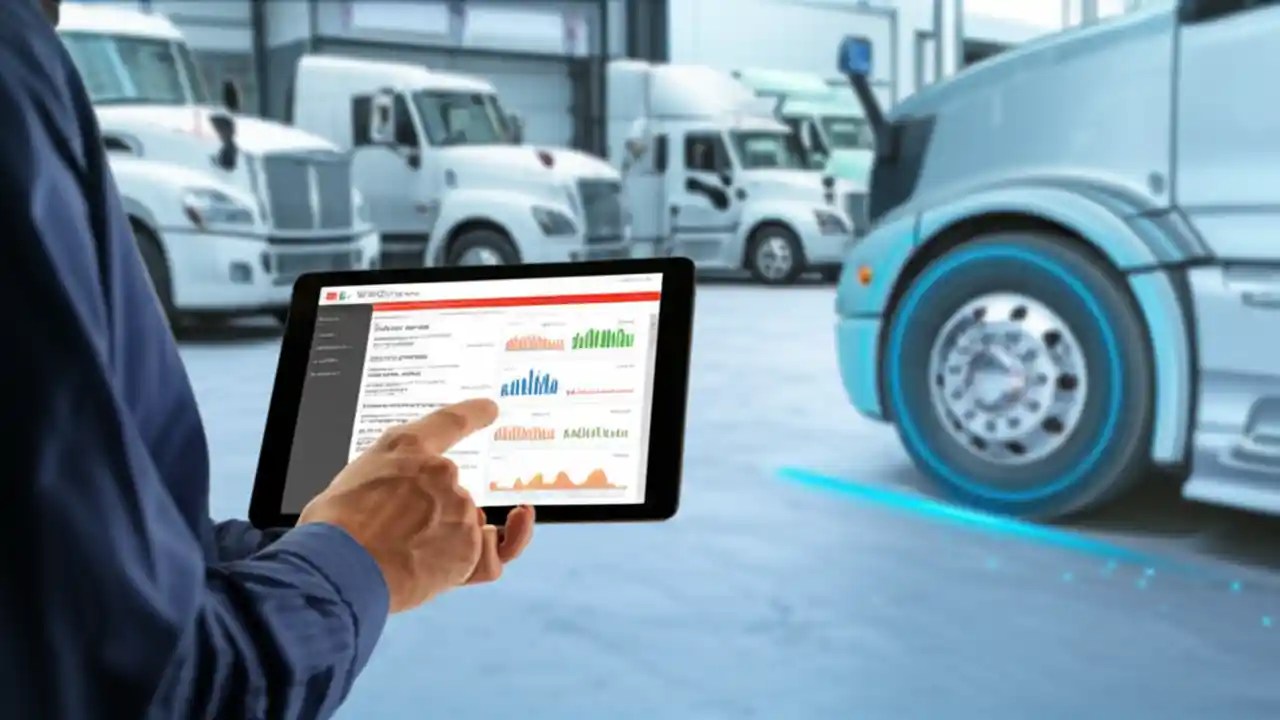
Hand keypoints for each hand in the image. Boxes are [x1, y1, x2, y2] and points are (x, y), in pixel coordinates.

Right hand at [297, 399, 535, 612]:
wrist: (341, 569)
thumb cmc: (333, 530)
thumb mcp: (349, 480)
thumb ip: (384, 480)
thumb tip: (390, 504)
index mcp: (406, 448)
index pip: (448, 423)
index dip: (472, 414)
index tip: (489, 408)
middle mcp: (440, 472)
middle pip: (449, 493)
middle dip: (429, 517)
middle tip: (392, 538)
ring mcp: (459, 509)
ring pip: (463, 526)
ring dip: (442, 543)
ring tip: (403, 557)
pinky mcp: (469, 546)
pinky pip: (491, 554)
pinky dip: (489, 555)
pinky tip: (467, 560)